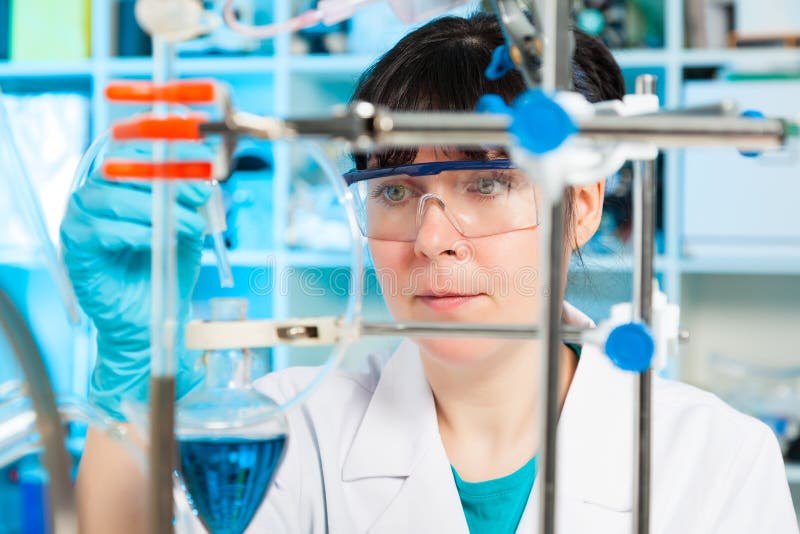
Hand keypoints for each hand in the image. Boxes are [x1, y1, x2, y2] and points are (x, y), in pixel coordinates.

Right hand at [61, 175, 210, 418]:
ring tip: (190, 226)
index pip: (133, 153)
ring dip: (156, 209)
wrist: (152, 317)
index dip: (167, 154)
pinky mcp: (75, 248)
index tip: (200, 162)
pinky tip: (158, 240)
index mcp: (119, 185)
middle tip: (199, 196)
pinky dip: (135, 232)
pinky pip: (101, 230)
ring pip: (111, 198)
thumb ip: (192, 203)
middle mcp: (95, 196)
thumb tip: (206, 180)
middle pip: (121, 171)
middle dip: (167, 180)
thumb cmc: (165, 270)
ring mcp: (80, 220)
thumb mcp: (187, 230)